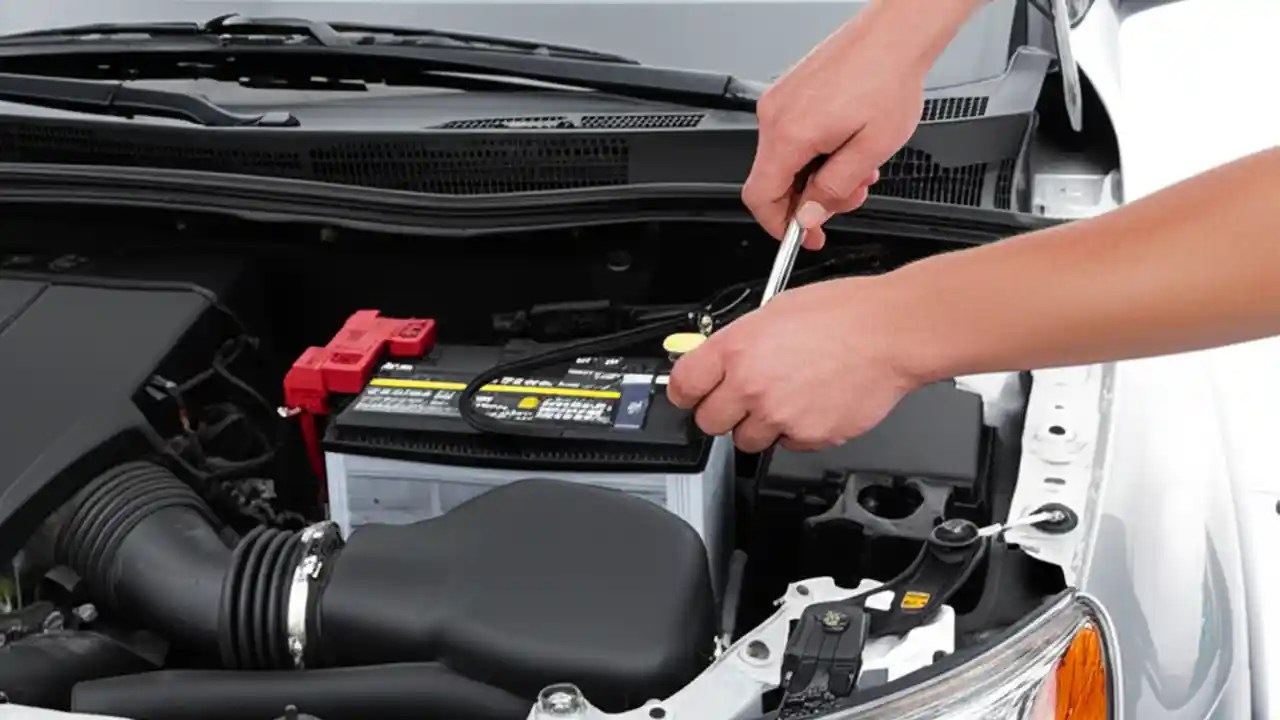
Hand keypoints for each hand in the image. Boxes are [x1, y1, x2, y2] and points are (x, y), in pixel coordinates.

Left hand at [666, 278, 923, 452]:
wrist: (891, 332)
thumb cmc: (843, 313)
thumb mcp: (775, 310)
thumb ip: (740, 341)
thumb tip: (719, 359)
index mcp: (737, 348)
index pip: (683, 386)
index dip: (686, 392)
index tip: (692, 394)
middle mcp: (752, 385)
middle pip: (709, 422)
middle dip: (723, 412)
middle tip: (744, 397)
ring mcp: (779, 415)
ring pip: (747, 440)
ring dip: (760, 425)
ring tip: (788, 397)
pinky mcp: (809, 437)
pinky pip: (788, 445)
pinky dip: (797, 431)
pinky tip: (813, 403)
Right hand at [743, 0, 976, 248]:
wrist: (895, 35)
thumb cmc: (888, 78)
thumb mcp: (871, 150)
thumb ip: (835, 189)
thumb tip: (809, 216)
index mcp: (790, 134)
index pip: (760, 197)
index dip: (779, 226)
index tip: (802, 236)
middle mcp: (775, 115)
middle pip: (773, 181)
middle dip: (811, 199)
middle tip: (849, 196)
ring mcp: (779, 101)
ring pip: (786, 160)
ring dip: (819, 175)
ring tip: (858, 167)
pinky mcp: (789, 91)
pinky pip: (792, 137)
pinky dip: (816, 152)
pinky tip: (847, 145)